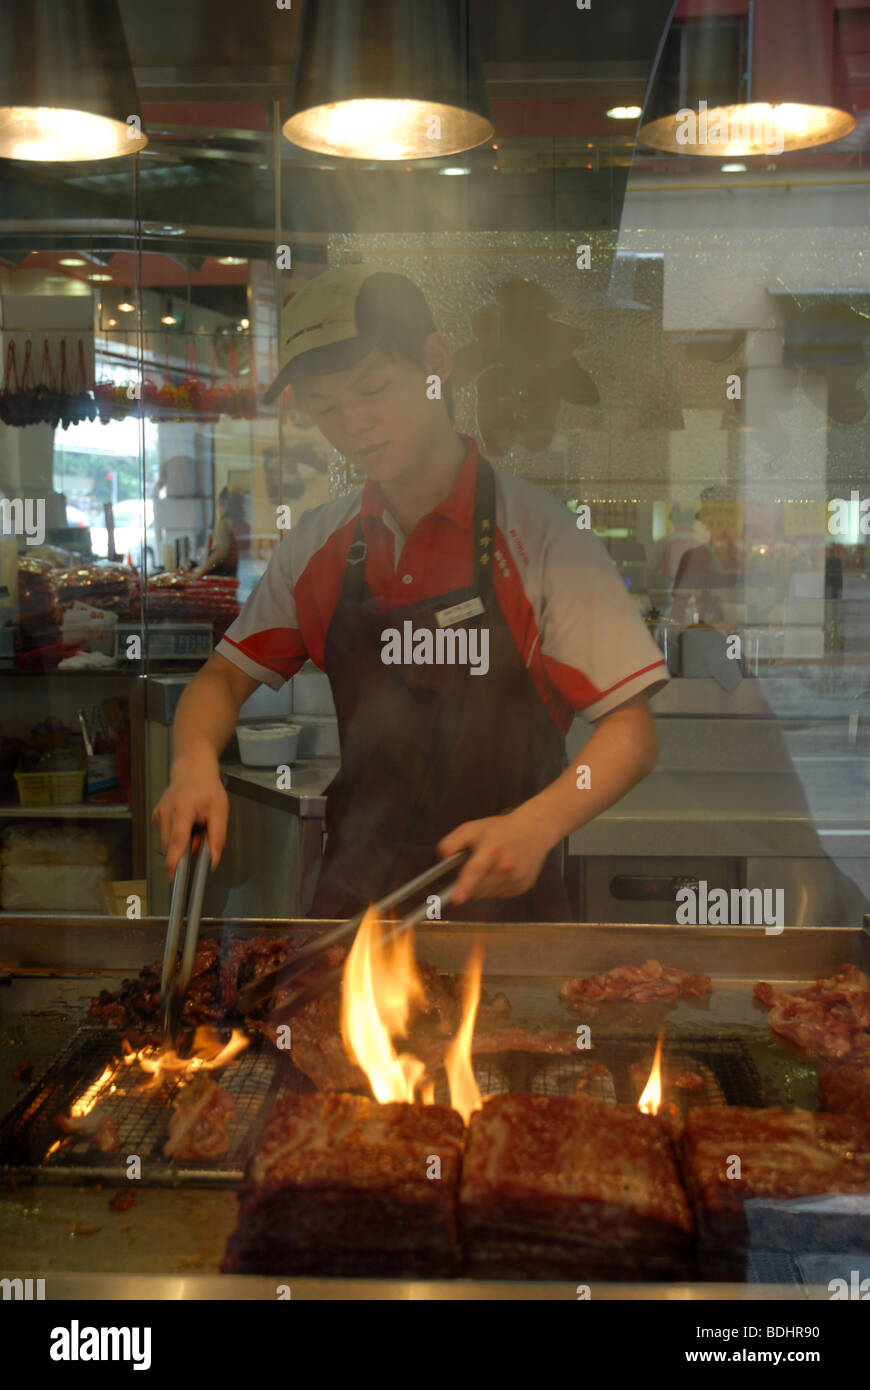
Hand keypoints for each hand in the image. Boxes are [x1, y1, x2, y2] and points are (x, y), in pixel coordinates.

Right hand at [152, 757, 228, 878]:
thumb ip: (217, 838)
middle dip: (186, 849)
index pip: (177, 840)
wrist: (192, 769)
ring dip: (182, 842)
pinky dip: (176, 835)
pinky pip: (166, 835)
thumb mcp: (220, 812)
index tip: (172, 875)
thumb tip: (213, 860)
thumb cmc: (207, 788)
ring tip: (194, 824)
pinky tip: (185, 822)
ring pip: (168, 843)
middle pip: (171, 846)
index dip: (175, 860)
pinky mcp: (156, 816)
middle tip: (200, 834)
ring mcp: (159, 813)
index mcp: (183, 810)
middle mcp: (166, 812)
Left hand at [437, 809, 552, 905]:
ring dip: (482, 885)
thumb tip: (442, 861)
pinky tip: (501, 871)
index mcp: (491, 848)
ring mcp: (516, 878)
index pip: (476, 869)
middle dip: (469, 884)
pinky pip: (499, 894)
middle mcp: (506, 866)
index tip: (457, 899)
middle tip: (476, 865)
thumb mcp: (471, 829)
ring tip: (491, 865)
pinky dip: (495, 886)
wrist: (533, 830)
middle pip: (478, 888)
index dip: (465, 885)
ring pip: (487, 894)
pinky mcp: (522, 887)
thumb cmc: (499, 829)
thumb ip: (451, 844)